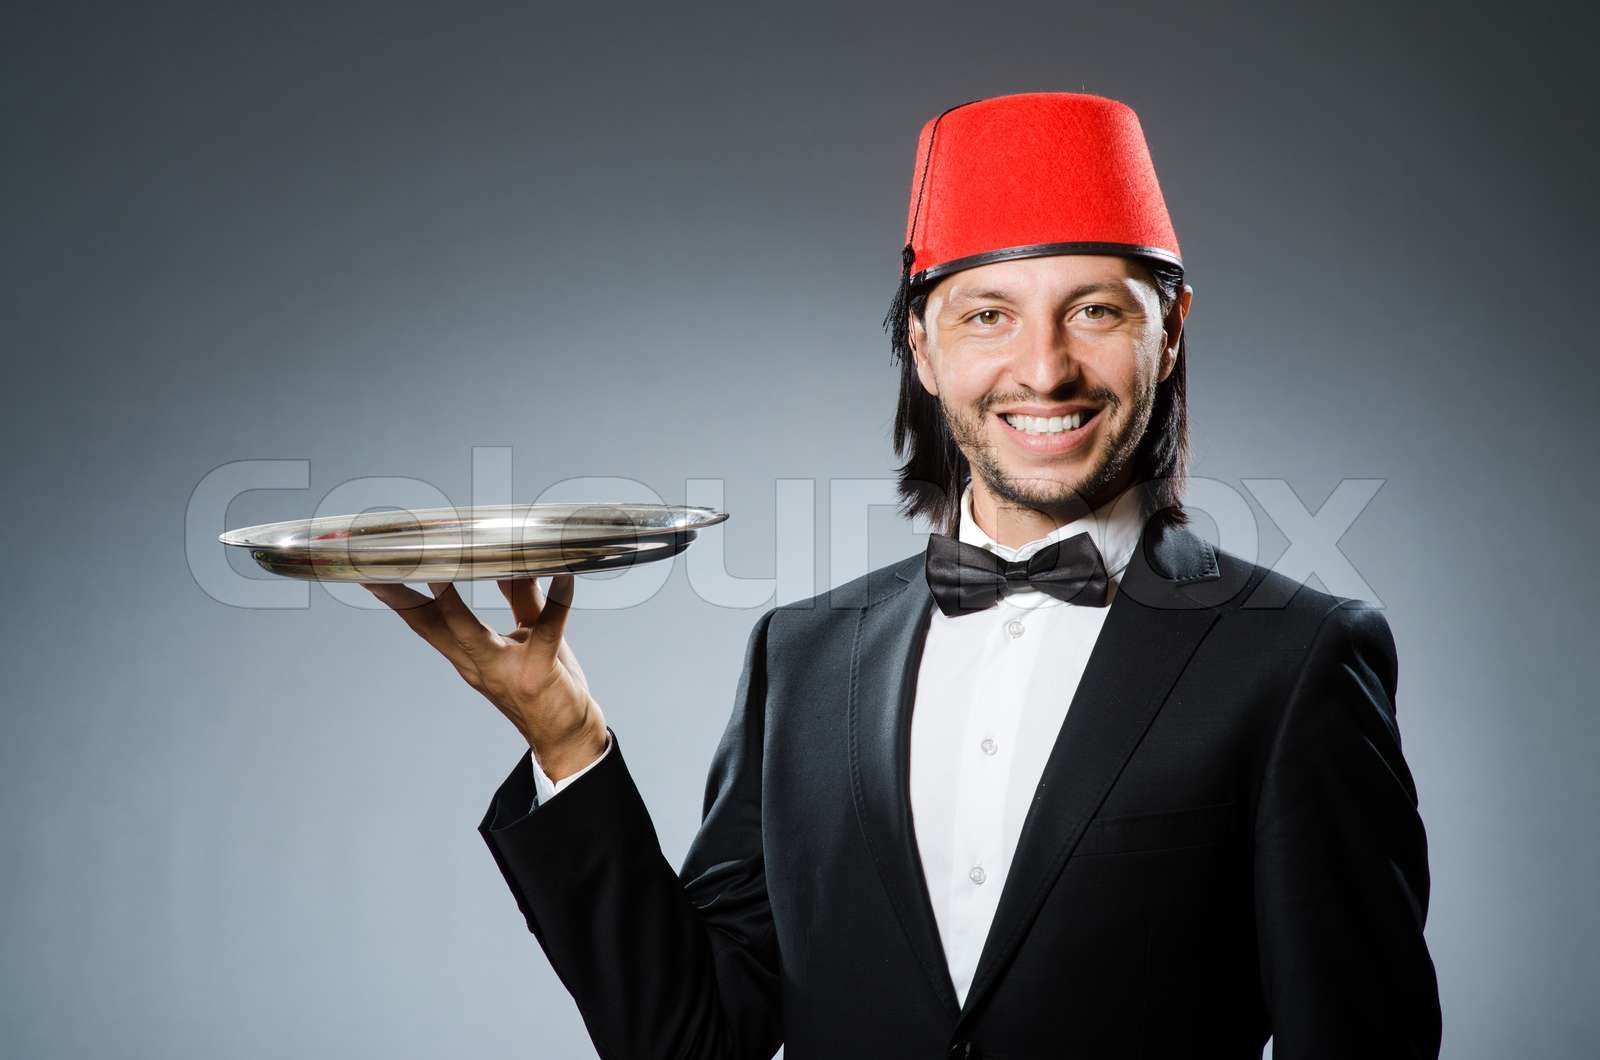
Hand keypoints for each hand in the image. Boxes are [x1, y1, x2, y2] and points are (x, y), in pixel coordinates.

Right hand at [363, 575, 608, 779]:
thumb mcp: (528, 631)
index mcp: (469, 654)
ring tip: (443, 570)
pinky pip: (547, 631)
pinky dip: (557, 601)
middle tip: (379, 571)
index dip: (398, 598)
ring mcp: (505, 670)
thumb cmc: (548, 682)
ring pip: (470, 633)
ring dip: (453, 603)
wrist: (568, 736)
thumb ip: (519, 594)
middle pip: (432, 627)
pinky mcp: (538, 672)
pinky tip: (564, 576)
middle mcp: (478, 663)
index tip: (373, 572)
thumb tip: (508, 557)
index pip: (426, 622)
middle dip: (403, 599)